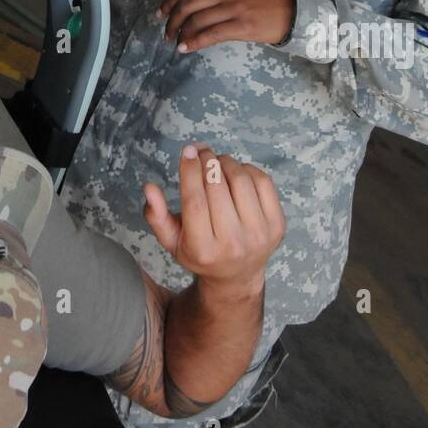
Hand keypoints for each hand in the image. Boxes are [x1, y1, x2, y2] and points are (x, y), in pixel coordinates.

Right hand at [144, 143, 284, 292]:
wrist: (236, 276)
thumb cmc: (199, 251)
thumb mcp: (171, 240)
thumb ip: (156, 214)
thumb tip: (149, 187)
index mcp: (203, 249)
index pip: (195, 201)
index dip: (190, 170)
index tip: (187, 151)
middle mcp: (233, 245)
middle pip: (218, 187)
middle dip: (207, 161)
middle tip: (201, 151)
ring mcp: (259, 236)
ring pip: (241, 180)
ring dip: (226, 162)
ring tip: (217, 161)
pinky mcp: (277, 226)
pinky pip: (263, 183)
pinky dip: (248, 169)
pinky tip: (236, 172)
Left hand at [157, 0, 295, 51]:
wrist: (292, 11)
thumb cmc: (264, 1)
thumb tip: (191, 7)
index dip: (170, 2)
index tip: (161, 13)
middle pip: (188, 5)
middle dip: (172, 20)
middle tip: (166, 33)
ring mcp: (234, 8)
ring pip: (197, 20)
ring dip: (181, 33)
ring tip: (176, 42)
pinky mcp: (242, 25)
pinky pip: (211, 34)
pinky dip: (194, 42)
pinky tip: (186, 48)